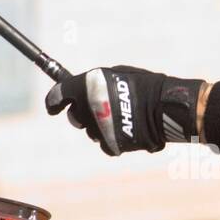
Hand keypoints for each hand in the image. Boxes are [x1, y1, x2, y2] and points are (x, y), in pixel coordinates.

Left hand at [45, 65, 202, 156]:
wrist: (165, 106)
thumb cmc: (145, 85)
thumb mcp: (117, 74)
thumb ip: (95, 84)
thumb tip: (81, 92)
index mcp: (88, 85)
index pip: (59, 95)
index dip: (54, 102)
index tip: (54, 107)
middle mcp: (89, 107)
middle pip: (74, 117)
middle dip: (81, 114)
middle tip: (96, 110)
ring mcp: (100, 128)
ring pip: (91, 132)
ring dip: (100, 126)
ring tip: (121, 117)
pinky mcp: (111, 144)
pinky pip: (105, 144)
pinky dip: (113, 139)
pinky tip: (126, 129)